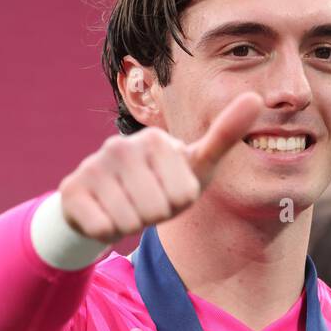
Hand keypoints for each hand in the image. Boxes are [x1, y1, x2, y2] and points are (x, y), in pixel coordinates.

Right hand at [59, 91, 263, 242]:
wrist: (107, 203)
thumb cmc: (160, 184)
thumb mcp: (196, 164)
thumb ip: (225, 135)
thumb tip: (257, 99)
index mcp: (156, 141)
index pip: (183, 196)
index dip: (179, 203)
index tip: (168, 191)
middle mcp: (121, 146)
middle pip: (157, 210)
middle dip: (155, 216)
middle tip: (147, 203)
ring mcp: (93, 166)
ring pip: (129, 221)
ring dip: (131, 224)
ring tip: (127, 208)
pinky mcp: (72, 190)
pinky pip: (102, 228)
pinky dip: (107, 231)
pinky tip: (105, 215)